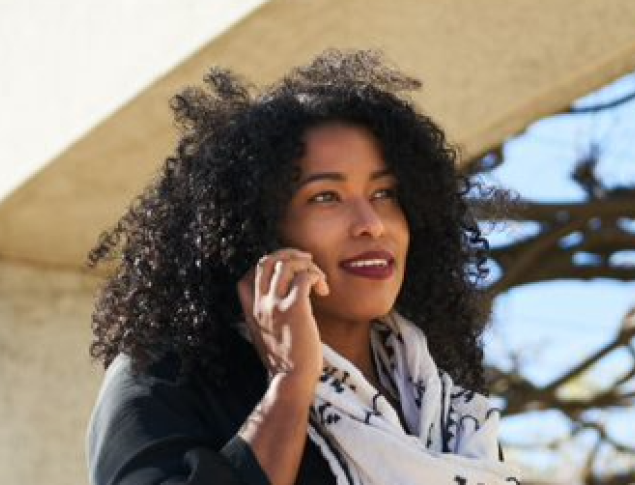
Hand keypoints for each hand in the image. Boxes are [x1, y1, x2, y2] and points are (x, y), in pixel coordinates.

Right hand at [237, 248, 329, 386]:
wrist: (292, 380)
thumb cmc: (286, 362)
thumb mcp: (266, 337)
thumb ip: (266, 318)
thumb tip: (281, 302)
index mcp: (251, 312)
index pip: (246, 276)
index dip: (266, 267)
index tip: (285, 273)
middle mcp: (259, 304)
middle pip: (266, 261)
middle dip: (288, 254)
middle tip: (306, 261)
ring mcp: (274, 305)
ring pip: (286, 264)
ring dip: (306, 265)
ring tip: (318, 278)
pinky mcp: (294, 307)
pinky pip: (304, 276)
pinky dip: (316, 276)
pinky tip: (323, 289)